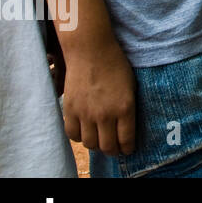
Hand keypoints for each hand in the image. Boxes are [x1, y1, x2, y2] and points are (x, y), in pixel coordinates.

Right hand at [61, 37, 136, 155]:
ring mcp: (86, 113)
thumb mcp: (131, 86)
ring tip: (100, 140)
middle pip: (107, 146)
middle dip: (113, 151)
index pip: (126, 140)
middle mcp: (105, 114)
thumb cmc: (116, 64)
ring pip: (90, 143)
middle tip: (115, 149)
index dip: (127, 148)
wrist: (91, 51)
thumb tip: (126, 126)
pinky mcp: (70, 110)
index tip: (128, 149)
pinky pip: (72, 134)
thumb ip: (128, 108)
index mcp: (125, 108)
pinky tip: (85, 132)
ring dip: (96, 145)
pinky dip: (79, 137)